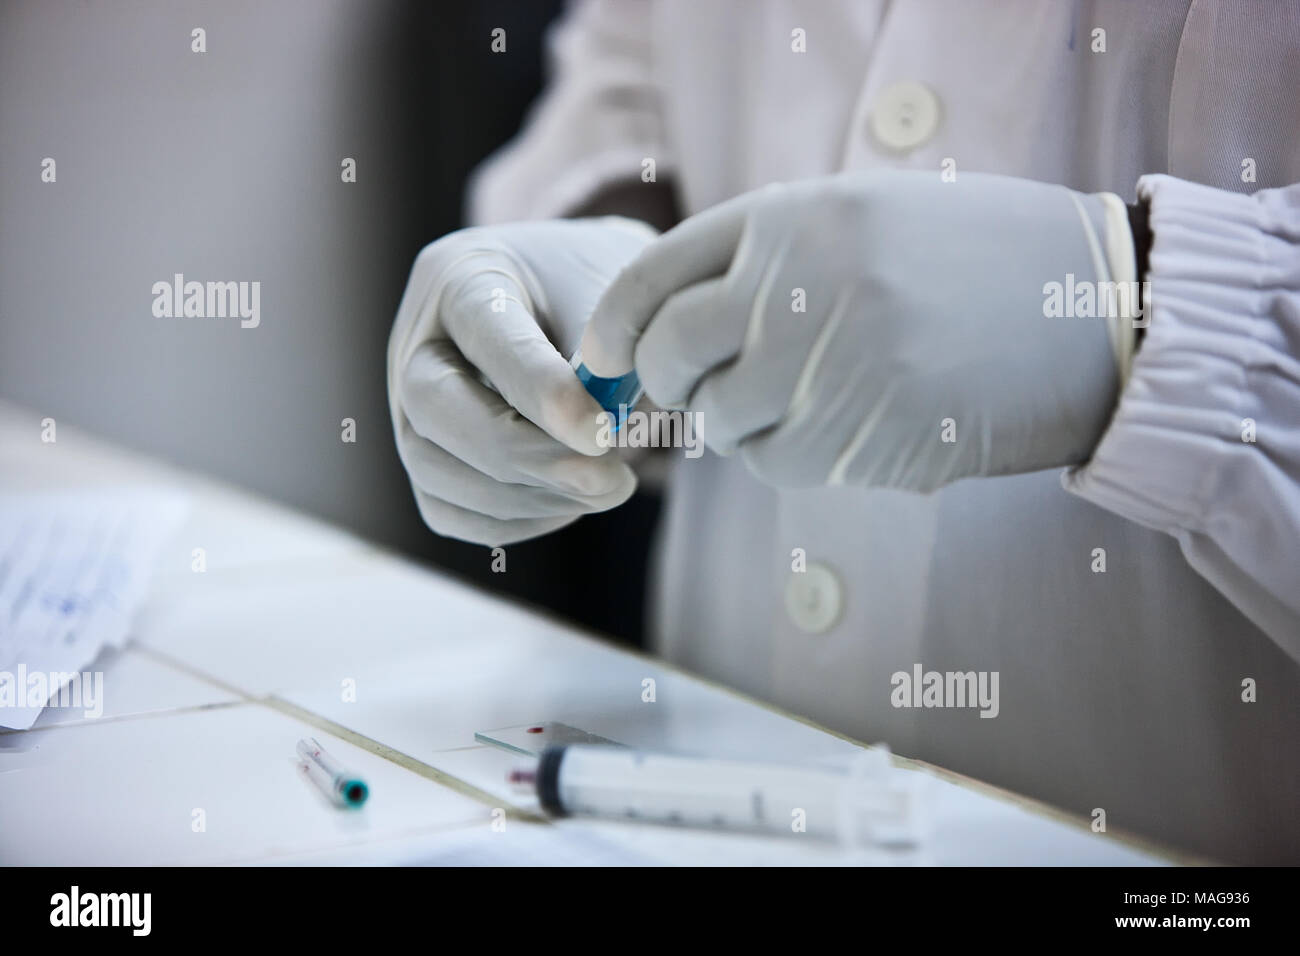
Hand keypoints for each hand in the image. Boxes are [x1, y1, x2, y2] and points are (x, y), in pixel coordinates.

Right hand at [388, 218, 654, 543]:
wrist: (582, 308)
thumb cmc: (600, 293)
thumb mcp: (620, 291)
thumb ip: (612, 346)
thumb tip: (607, 424)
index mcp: (463, 275)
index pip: (485, 334)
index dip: (542, 393)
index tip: (602, 435)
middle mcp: (417, 340)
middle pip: (431, 406)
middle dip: (524, 456)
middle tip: (609, 478)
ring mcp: (407, 405)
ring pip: (434, 470)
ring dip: (528, 497)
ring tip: (607, 486)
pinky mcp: (426, 458)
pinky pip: (449, 512)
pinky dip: (516, 521)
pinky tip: (573, 500)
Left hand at [582, 171, 1130, 491]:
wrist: (1092, 308)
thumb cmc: (966, 261)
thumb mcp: (861, 217)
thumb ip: (765, 258)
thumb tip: (663, 329)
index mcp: (794, 217)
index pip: (652, 277)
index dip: (612, 328)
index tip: (601, 360)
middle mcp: (802, 286)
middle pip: (671, 356)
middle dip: (667, 384)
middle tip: (694, 389)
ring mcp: (836, 365)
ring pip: (724, 424)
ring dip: (740, 425)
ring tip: (800, 398)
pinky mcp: (873, 436)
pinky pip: (783, 465)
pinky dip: (790, 456)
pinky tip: (843, 425)